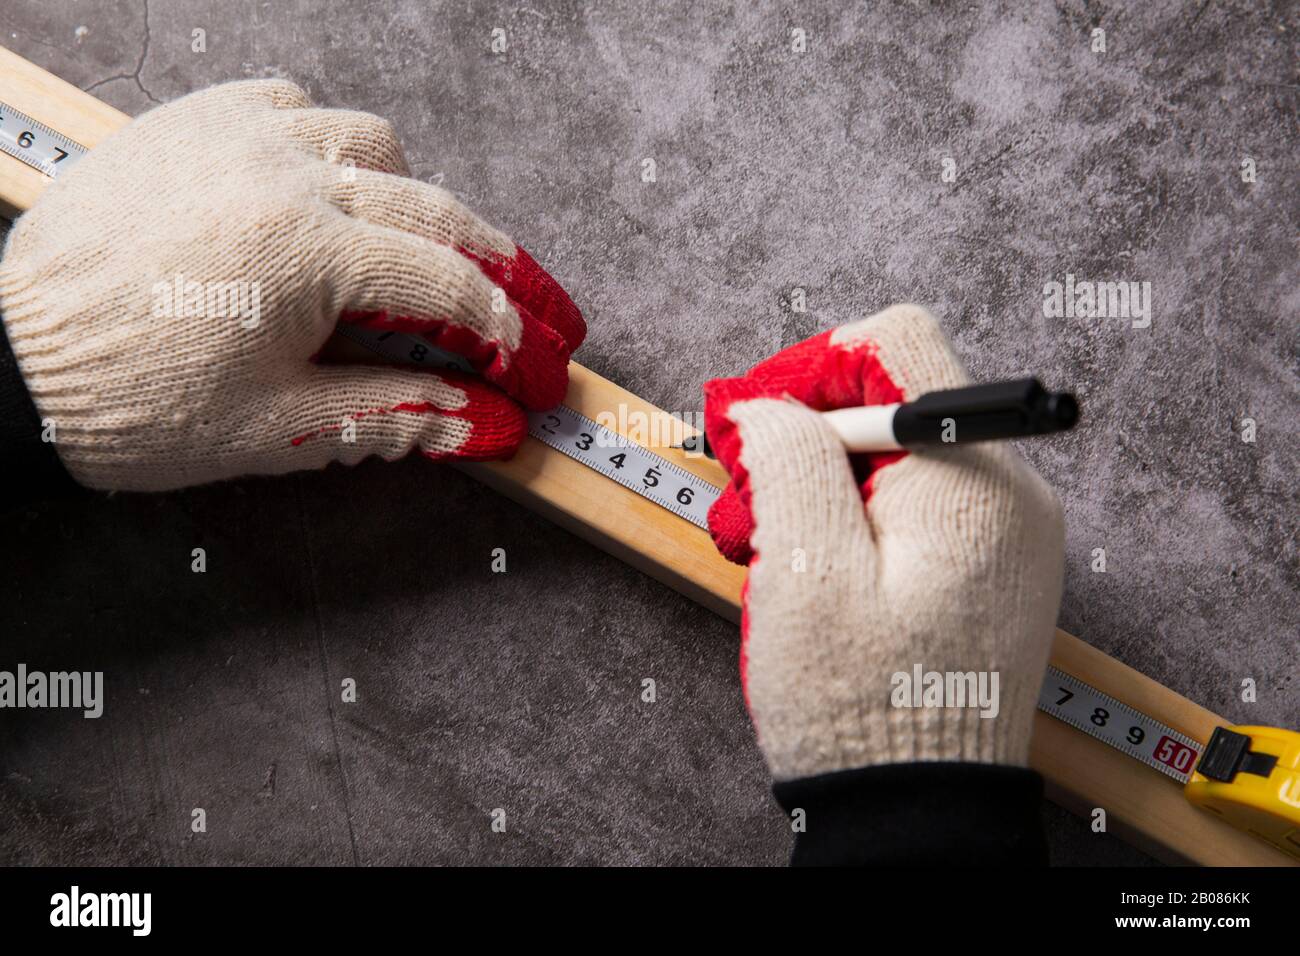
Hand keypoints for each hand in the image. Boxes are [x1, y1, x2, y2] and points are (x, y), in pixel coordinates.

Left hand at [0, 80, 583, 490]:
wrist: (3, 361)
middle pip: (440, 211)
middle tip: (542, 320)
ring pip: (376, 146)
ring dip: (419, 203)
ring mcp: (237, 136)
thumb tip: (487, 424)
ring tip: (427, 261)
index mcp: (307, 252)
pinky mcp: (194, 122)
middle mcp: (283, 173)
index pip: (451, 286)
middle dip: (505, 273)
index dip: (511, 337)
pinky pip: (294, 108)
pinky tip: (332, 196)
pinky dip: (332, 150)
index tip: (537, 374)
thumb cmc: (126, 402)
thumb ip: (396, 413)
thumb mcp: (277, 429)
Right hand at [704, 305, 1063, 779]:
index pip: (897, 344)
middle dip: (806, 440)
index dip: (811, 367)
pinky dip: (853, 521)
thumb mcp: (804, 570)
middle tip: (753, 506)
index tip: (760, 423)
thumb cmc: (861, 706)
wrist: (915, 811)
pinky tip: (817, 574)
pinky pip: (914, 504)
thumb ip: (788, 456)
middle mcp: (1010, 495)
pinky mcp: (989, 566)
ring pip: (896, 453)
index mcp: (974, 483)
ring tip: (776, 554)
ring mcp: (1006, 533)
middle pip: (893, 399)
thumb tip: (771, 402)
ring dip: (820, 486)